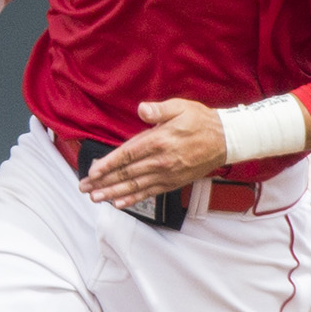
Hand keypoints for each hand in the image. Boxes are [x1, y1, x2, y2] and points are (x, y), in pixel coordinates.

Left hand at [80, 99, 225, 209]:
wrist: (226, 140)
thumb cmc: (201, 121)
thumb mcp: (180, 107)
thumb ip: (159, 110)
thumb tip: (142, 109)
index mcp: (160, 140)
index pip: (128, 154)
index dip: (109, 164)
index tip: (93, 172)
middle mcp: (161, 160)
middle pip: (127, 174)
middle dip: (103, 182)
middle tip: (85, 188)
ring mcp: (167, 174)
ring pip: (135, 186)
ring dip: (113, 193)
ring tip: (95, 198)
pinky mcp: (173, 182)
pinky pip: (149, 193)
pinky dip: (133, 199)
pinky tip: (119, 203)